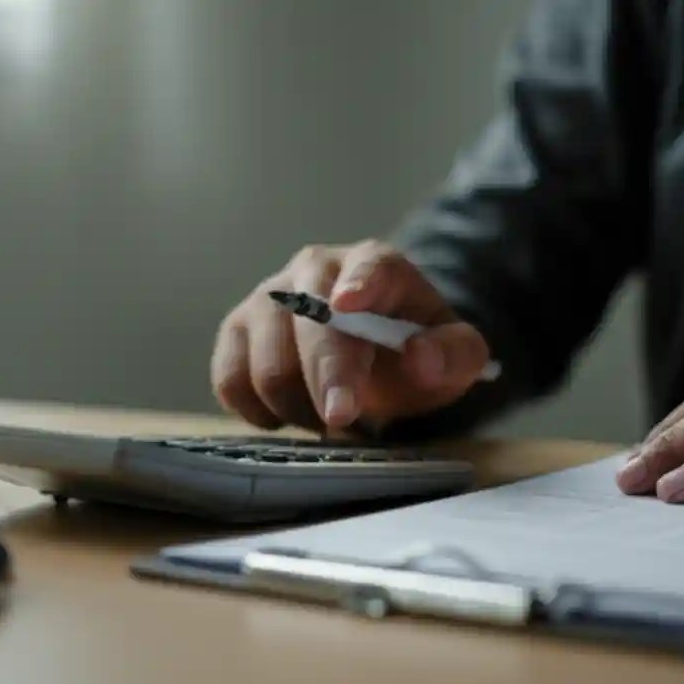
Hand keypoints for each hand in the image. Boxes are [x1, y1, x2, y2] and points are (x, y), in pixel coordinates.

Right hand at [210, 239, 492, 431]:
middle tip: (342, 420)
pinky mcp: (235, 333)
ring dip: (299, 406)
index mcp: (374, 263)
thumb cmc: (413, 351)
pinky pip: (230, 380)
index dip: (359, 284)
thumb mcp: (454, 356)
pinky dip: (259, 412)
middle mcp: (314, 269)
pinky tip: (290, 416)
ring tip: (329, 419)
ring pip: (266, 362)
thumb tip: (420, 358)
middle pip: (308, 323)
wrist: (373, 355)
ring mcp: (267, 298)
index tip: (348, 304)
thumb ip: (453, 355)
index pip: (369, 267)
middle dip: (325, 374)